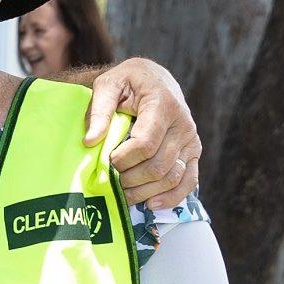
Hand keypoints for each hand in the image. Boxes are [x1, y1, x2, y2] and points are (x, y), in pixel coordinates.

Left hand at [85, 57, 200, 208]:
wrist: (155, 78)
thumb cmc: (127, 82)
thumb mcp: (108, 86)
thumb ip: (99, 112)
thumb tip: (89, 141)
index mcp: (162, 105)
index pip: (145, 143)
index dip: (124, 159)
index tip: (107, 162)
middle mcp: (183, 124)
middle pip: (158, 165)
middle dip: (131, 179)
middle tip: (111, 180)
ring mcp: (191, 140)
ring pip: (172, 177)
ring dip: (145, 192)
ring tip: (123, 194)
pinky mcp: (193, 152)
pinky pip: (189, 181)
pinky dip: (171, 197)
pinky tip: (151, 204)